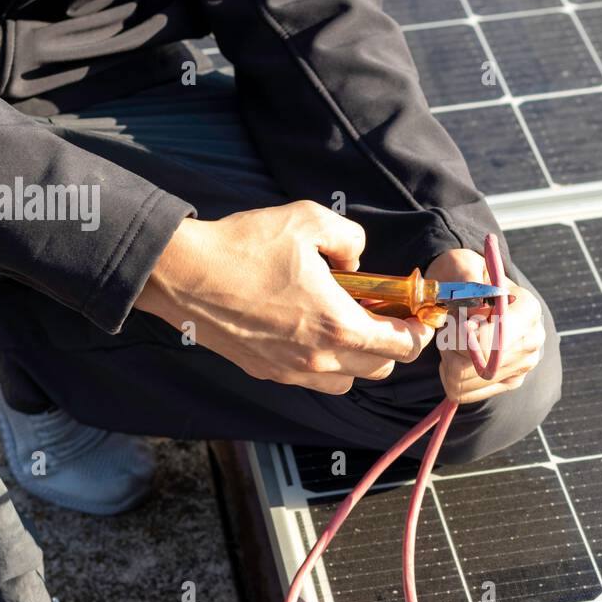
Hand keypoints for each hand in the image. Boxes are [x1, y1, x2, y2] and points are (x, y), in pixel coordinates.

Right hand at [136, 201, 433, 394]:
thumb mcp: (309, 221)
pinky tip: (309, 330)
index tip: (418, 316)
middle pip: (380, 369)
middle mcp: (318, 360)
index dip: (419, 332)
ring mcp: (290, 371)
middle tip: (383, 315)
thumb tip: (356, 259)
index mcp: (338, 326)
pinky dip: (323, 364)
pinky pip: (311, 380)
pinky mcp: (265, 372)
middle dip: (390, 344)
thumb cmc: (244, 246)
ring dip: (357, 359)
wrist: (183, 274)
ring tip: (345, 325)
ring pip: (347, 381)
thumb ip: (350, 238)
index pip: (402, 348)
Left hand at [426, 248, 544, 403]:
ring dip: (449, 362)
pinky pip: (465, 392)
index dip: (464, 338)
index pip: (494, 343)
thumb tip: (472, 316)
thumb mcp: (460, 266)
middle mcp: (532, 341)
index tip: (456, 320)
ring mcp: (523, 365)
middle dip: (453, 349)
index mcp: (527, 310)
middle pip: (478, 367)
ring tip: (452, 339)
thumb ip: (465, 282)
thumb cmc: (463, 276)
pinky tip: (456, 355)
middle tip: (450, 328)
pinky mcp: (508, 382)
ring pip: (466, 382)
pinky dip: (451, 376)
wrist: (469, 290)